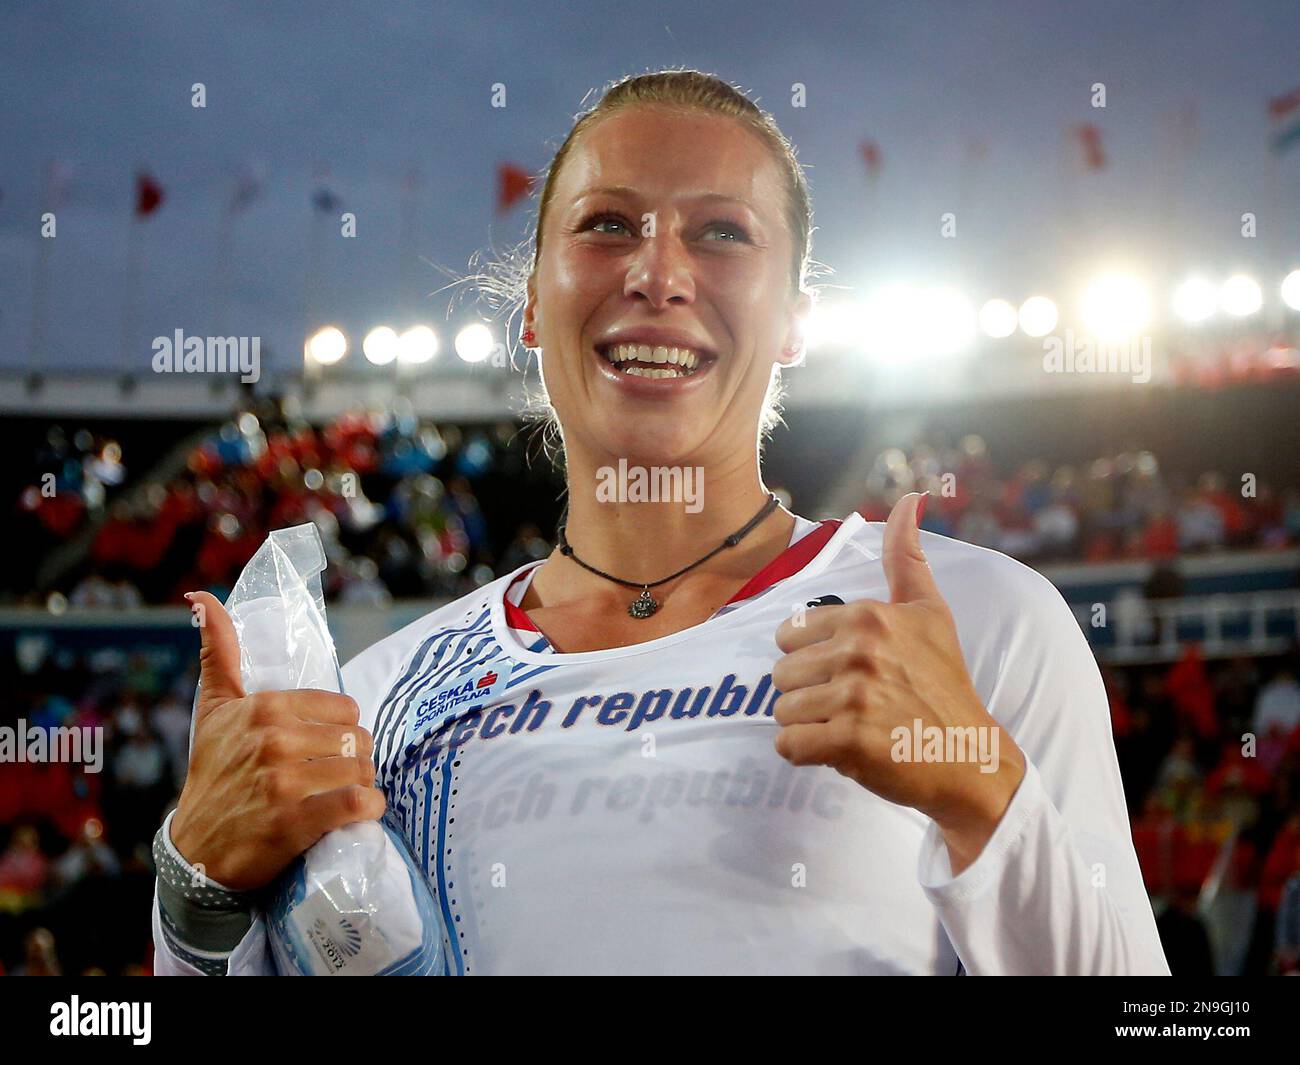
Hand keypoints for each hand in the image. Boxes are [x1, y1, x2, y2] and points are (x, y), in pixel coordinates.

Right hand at [169, 591, 385, 891]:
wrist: (195, 848)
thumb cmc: (213, 772)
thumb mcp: (213, 708)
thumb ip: (218, 652)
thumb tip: (201, 599)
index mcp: (264, 708)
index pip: (343, 708)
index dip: (343, 728)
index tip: (331, 743)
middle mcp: (275, 741)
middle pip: (356, 740)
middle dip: (356, 757)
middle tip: (342, 772)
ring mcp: (285, 783)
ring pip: (361, 770)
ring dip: (364, 783)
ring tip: (348, 792)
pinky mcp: (294, 823)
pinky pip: (356, 804)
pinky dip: (369, 808)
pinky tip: (361, 810)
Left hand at [772, 493, 1025, 871]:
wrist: (970, 757)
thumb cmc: (944, 682)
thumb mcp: (929, 612)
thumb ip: (907, 557)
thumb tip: (911, 499)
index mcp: (867, 616)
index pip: (789, 634)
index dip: (812, 659)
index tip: (849, 672)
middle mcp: (859, 651)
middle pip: (781, 674)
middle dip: (807, 693)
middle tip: (850, 704)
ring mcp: (854, 697)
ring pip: (782, 711)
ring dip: (808, 725)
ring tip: (848, 726)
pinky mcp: (849, 742)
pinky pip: (788, 745)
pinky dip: (805, 753)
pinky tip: (839, 750)